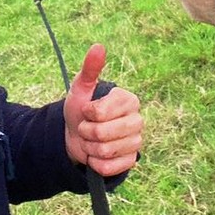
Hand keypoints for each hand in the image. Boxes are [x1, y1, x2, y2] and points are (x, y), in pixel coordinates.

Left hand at [63, 43, 142, 177]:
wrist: (77, 136)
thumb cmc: (81, 110)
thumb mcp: (81, 88)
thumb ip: (90, 69)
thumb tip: (98, 46)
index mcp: (129, 100)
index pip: (101, 113)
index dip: (87, 114)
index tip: (87, 111)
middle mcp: (138, 120)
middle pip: (103, 134)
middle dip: (87, 132)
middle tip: (86, 127)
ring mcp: (137, 142)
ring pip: (106, 152)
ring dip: (91, 148)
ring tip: (92, 140)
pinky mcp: (132, 161)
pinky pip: (110, 168)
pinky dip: (97, 163)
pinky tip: (97, 155)